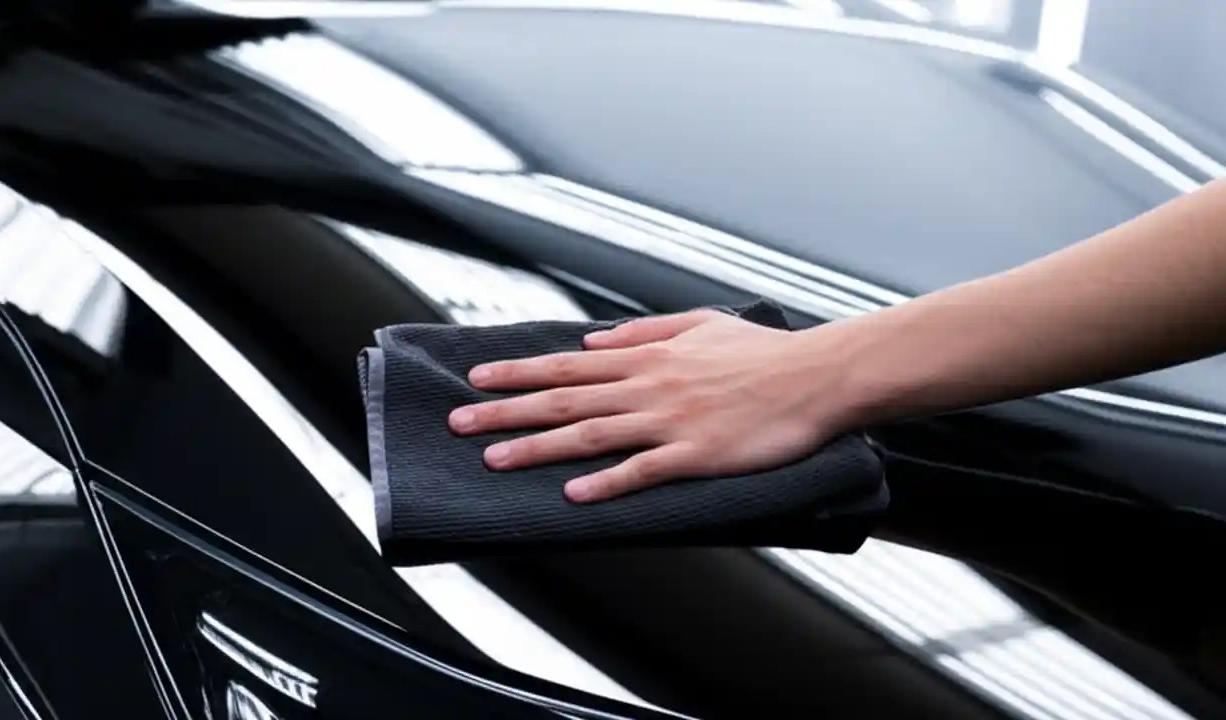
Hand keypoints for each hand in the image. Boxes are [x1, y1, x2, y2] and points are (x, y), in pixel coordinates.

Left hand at [447, 309, 859, 502]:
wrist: (816, 375)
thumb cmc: (761, 353)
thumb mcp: (699, 323)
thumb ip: (643, 331)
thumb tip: (594, 336)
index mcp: (647, 356)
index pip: (568, 363)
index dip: (518, 372)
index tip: (476, 379)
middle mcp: (648, 385)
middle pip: (563, 398)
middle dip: (505, 412)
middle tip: (458, 424)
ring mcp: (670, 420)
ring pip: (590, 434)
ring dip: (538, 448)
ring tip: (494, 461)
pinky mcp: (697, 453)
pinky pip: (643, 470)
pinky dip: (607, 482)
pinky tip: (574, 495)